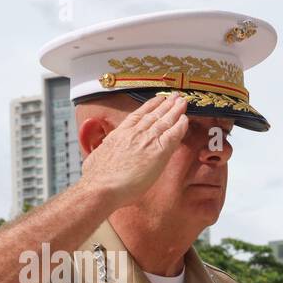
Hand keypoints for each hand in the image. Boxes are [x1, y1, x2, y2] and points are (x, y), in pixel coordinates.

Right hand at [79, 94, 189, 208]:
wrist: (101, 185)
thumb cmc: (96, 177)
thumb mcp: (97, 155)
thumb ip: (105, 150)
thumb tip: (103, 153)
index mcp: (119, 134)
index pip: (137, 116)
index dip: (148, 107)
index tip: (156, 100)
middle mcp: (133, 133)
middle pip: (152, 114)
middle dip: (164, 104)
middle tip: (174, 96)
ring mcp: (146, 140)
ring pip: (164, 121)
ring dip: (175, 110)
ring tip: (182, 101)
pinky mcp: (158, 151)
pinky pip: (172, 135)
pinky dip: (180, 126)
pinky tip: (185, 119)